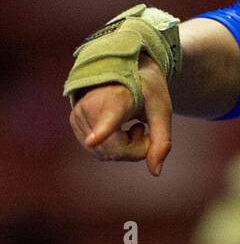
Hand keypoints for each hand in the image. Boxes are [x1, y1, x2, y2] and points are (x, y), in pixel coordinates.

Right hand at [68, 55, 172, 175]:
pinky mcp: (73, 122)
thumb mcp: (162, 111)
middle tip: (144, 129)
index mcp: (118, 98)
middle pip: (114, 150)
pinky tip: (118, 129)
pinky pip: (96, 151)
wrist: (126, 71)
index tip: (93, 139)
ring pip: (104, 154)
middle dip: (135, 149)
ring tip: (131, 125)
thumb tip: (155, 172)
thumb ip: (161, 141)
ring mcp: (78, 114)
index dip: (103, 131)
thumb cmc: (147, 91)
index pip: (110, 118)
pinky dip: (112, 147)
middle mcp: (91, 105)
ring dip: (124, 148)